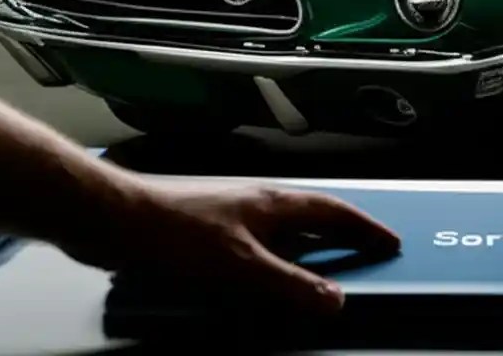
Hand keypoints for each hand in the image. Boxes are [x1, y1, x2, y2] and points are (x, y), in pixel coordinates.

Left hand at [58, 180, 400, 313]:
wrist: (114, 217)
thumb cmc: (171, 230)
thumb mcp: (241, 266)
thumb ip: (289, 283)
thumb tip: (332, 299)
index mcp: (274, 203)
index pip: (336, 212)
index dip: (365, 228)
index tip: (387, 242)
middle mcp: (258, 203)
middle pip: (315, 218)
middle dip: (344, 236)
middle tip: (365, 253)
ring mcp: (234, 214)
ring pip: (287, 230)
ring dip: (310, 248)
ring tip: (324, 270)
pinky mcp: (210, 229)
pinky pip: (260, 243)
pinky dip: (278, 259)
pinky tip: (266, 277)